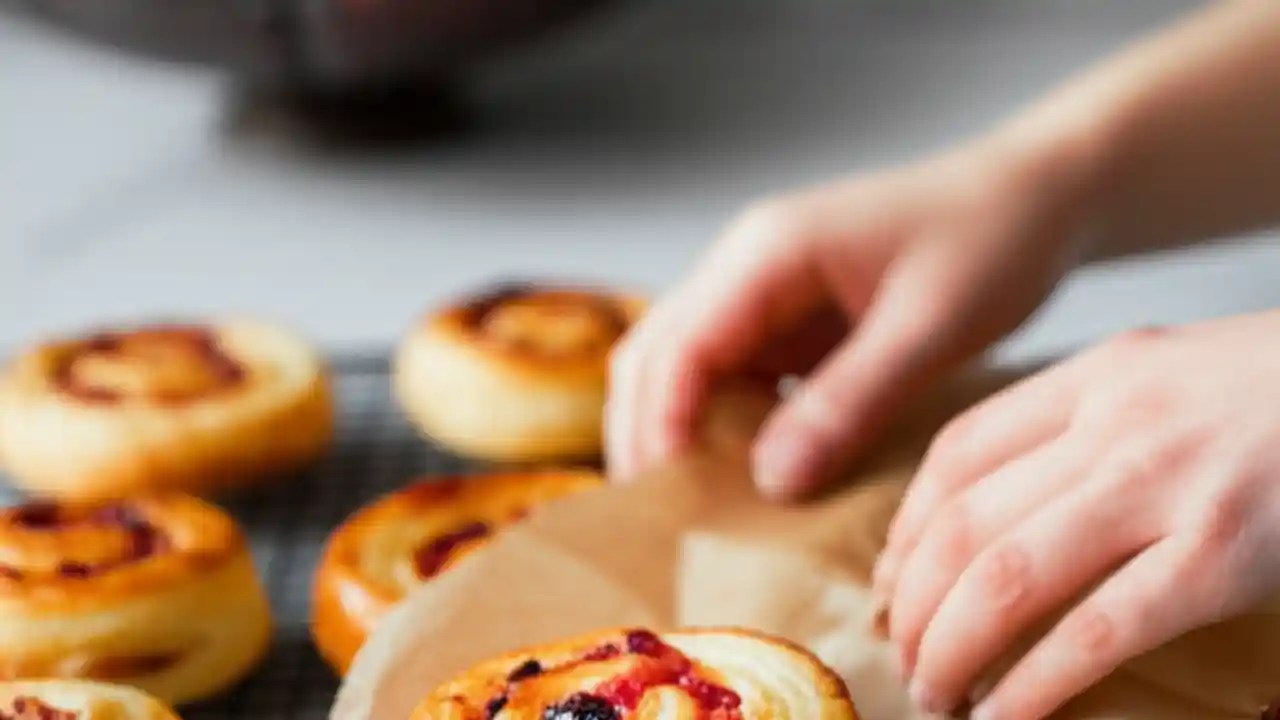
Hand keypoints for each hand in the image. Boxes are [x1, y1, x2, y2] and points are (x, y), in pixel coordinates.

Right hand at [607, 136, 1097, 496]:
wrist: (1034, 197)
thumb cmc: (993, 240)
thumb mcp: (930, 327)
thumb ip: (849, 400)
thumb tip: (770, 482)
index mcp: (767, 252)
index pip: (676, 346)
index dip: (660, 428)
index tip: (670, 504)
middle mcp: (745, 269)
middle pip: (655, 359)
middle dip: (650, 438)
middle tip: (672, 524)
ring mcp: (761, 295)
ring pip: (683, 373)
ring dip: (682, 438)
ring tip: (700, 516)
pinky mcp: (786, 322)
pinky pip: (732, 382)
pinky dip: (726, 433)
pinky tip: (750, 483)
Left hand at [873, 312, 1279, 719]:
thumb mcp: (1178, 375)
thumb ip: (1097, 422)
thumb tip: (1013, 507)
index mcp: (1100, 376)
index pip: (957, 453)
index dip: (906, 528)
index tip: (890, 579)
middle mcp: (1119, 425)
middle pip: (963, 521)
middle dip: (912, 601)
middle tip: (904, 652)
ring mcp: (1171, 488)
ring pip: (1009, 576)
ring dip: (952, 645)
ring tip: (934, 690)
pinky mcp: (1226, 555)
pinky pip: (1100, 632)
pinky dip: (1036, 684)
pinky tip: (1004, 718)